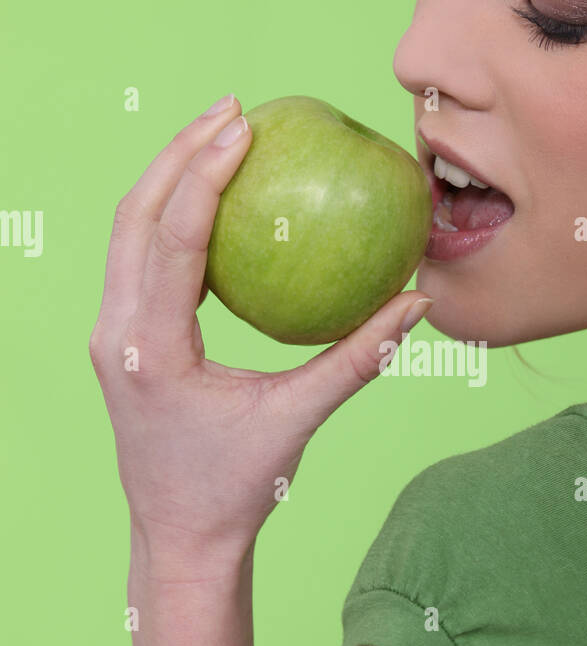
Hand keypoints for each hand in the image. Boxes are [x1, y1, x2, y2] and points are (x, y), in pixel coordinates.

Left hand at [89, 96, 431, 571]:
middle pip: (133, 216)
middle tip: (233, 108)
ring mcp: (110, 334)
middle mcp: (116, 334)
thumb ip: (357, 359)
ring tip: (219, 136)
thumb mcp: (298, 420)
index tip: (242, 126)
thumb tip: (418, 301)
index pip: (171, 239)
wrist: (178, 536)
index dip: (204, 174)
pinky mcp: (119, 338)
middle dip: (179, 153)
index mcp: (149, 350)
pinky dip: (171, 217)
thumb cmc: (237, 488)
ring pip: (126, 232)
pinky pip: (139, 258)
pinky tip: (216, 199)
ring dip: (169, 178)